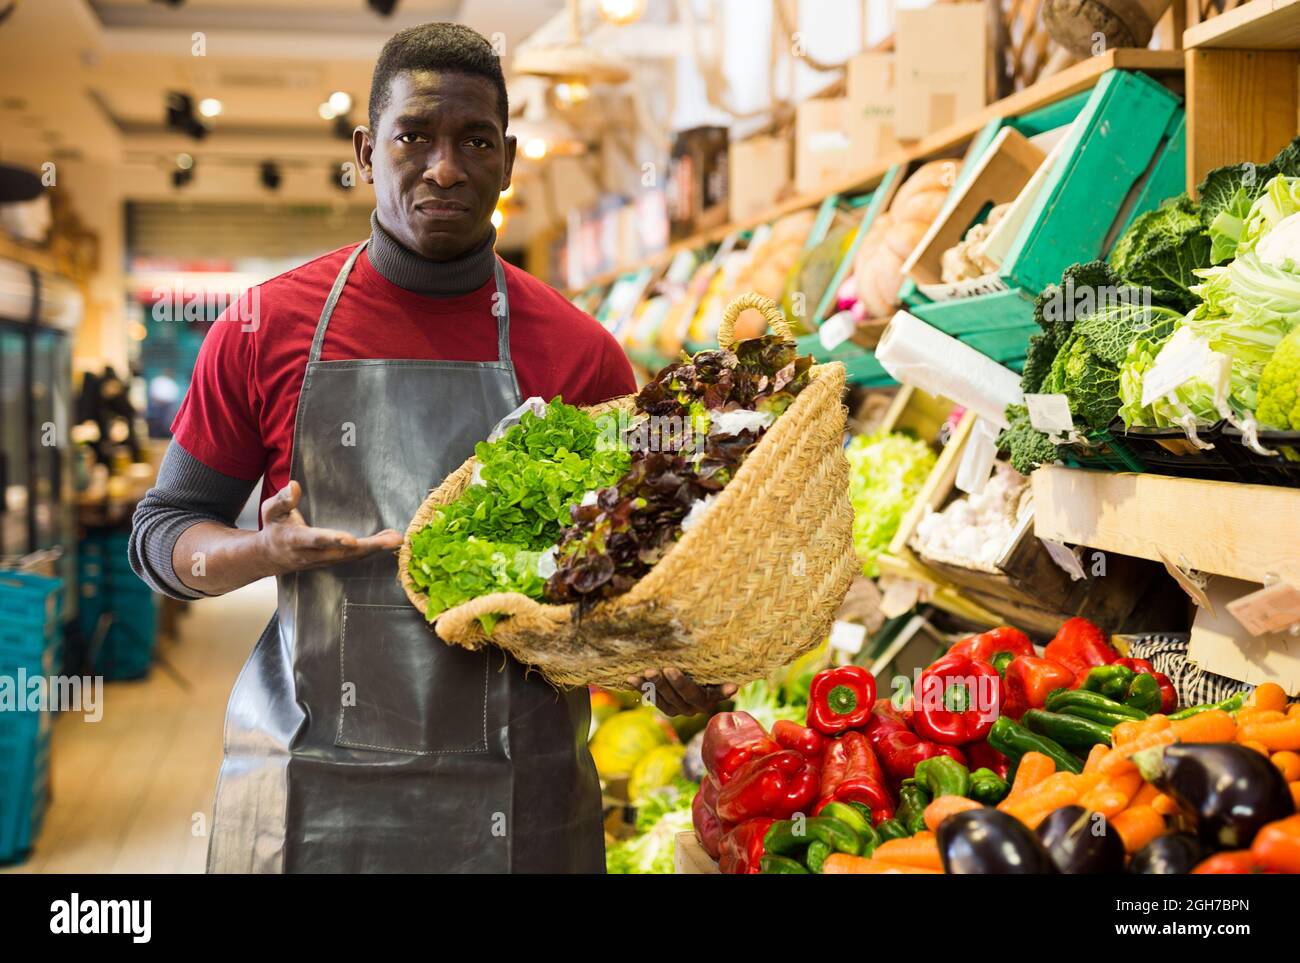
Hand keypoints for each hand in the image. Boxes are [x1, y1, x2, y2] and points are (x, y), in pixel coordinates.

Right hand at [257, 480, 402, 575]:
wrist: (271, 557)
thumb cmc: (274, 528)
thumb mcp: (270, 511)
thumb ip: (282, 499)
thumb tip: (294, 486)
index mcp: (297, 540)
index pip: (317, 540)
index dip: (333, 539)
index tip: (350, 540)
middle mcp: (314, 554)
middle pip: (344, 552)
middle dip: (370, 546)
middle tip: (393, 539)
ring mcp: (325, 560)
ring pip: (353, 556)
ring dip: (376, 548)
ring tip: (397, 537)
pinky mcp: (334, 560)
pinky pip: (355, 557)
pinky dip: (373, 549)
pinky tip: (389, 541)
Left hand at [624, 668, 737, 716]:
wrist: (699, 676)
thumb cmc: (710, 669)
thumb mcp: (715, 673)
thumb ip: (722, 683)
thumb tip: (735, 688)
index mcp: (708, 699)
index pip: (695, 694)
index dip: (684, 685)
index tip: (672, 670)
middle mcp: (693, 708)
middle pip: (678, 697)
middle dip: (666, 683)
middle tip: (658, 669)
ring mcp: (678, 709)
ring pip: (663, 701)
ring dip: (651, 687)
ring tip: (642, 673)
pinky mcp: (665, 706)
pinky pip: (652, 699)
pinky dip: (641, 688)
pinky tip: (630, 678)